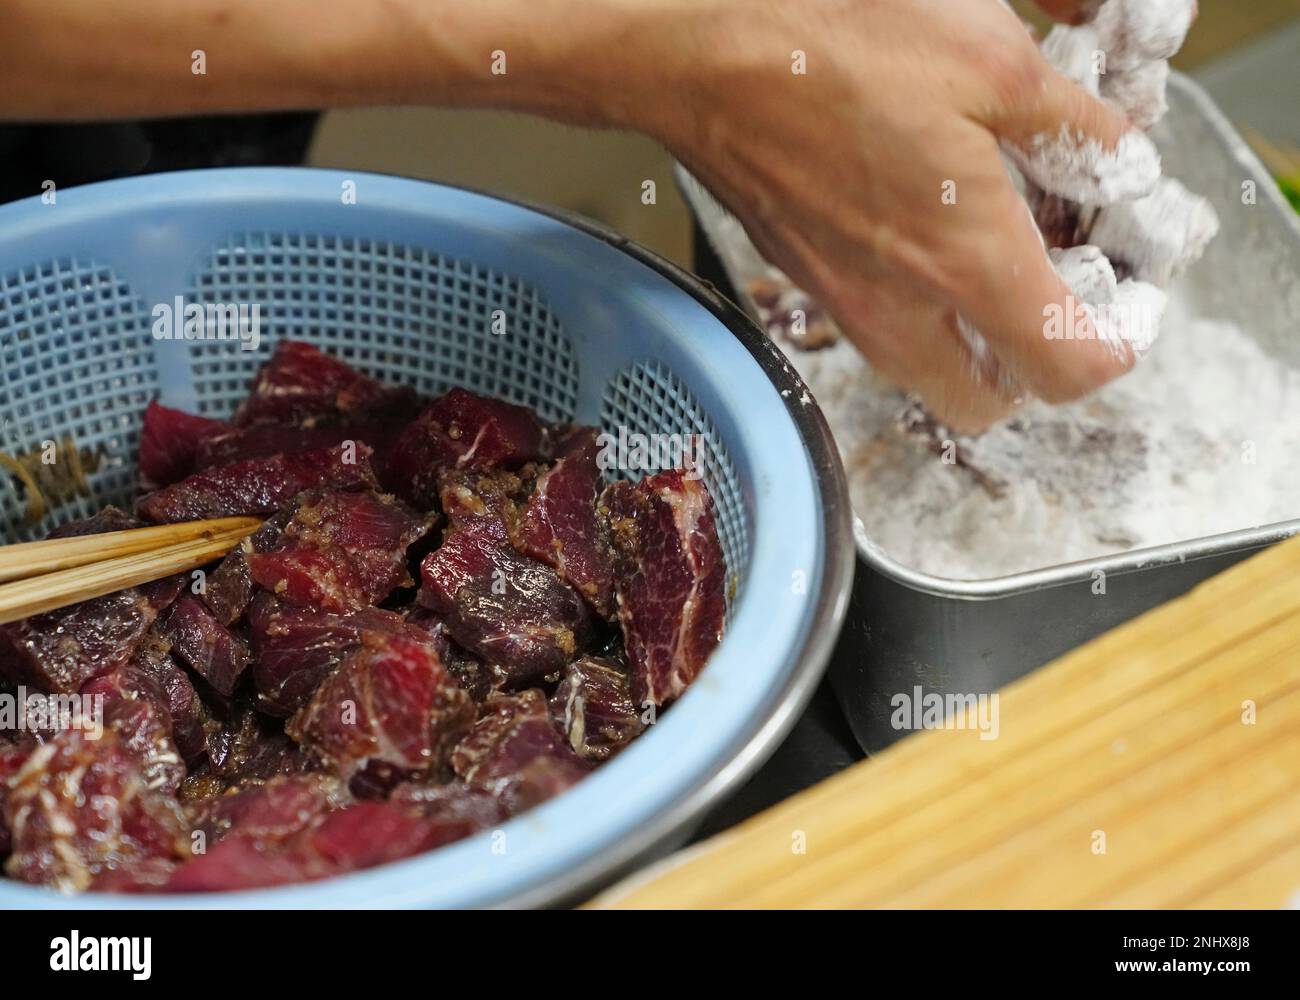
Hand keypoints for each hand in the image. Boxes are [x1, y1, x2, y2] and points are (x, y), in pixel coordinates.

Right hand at [632, 0, 1154, 430]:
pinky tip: (922, 223)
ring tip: (993, 259)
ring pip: (924, 369)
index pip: (1064, 370)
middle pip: (982, 402)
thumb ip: (1073, 124)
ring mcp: (842, 300)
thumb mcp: (991, 60)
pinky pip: (875, 324)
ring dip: (970, 341)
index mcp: (964, 262)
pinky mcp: (806, 275)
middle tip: (1056, 297)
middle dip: (1031, 370)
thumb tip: (1117, 159)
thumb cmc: (830, 45)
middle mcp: (899, 305)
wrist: (701, 53)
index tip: (1126, 305)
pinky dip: (914, 305)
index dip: (1114, 349)